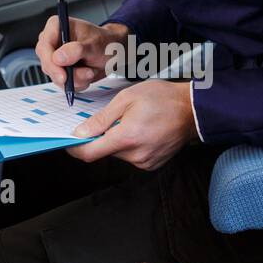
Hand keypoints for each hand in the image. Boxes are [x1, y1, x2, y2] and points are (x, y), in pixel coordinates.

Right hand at [35, 16, 127, 92]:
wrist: (112, 53)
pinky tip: (88, 75)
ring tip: (91, 71)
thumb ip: (77, 50)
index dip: (51, 63)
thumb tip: (58, 58)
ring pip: (56, 77)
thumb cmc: (104, 42)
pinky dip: (77, 84)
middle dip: (67, 74)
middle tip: (86, 74)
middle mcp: (52, 43)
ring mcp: (54, 58)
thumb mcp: (94, 44)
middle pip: (47, 64)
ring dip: (76, 79)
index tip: (63, 75)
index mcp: (56, 27)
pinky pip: (64, 84)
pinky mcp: (60, 71)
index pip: (44, 47)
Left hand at [67, 78, 196, 169]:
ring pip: (118, 153)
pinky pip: (131, 156)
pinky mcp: (152, 164)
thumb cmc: (163, 98)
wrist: (194, 110)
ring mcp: (145, 162)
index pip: (90, 153)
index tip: (68, 140)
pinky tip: (141, 130)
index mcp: (127, 138)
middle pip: (104, 151)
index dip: (75, 148)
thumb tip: (80, 133)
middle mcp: (136, 155)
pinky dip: (130, 144)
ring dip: (118, 140)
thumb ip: (101, 118)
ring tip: (132, 121)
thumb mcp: (127, 99)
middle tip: (113, 118)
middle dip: (102, 136)